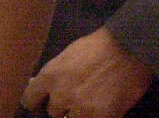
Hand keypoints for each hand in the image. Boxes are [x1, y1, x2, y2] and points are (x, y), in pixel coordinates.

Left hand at [22, 27, 151, 117]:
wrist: (128, 49)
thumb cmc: (97, 47)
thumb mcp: (67, 56)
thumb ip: (53, 74)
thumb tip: (37, 86)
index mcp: (49, 76)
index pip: (29, 100)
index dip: (37, 101)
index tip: (43, 101)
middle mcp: (61, 95)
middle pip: (52, 112)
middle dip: (62, 106)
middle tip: (76, 96)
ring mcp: (80, 108)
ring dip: (79, 113)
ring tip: (91, 101)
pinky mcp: (100, 117)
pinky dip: (95, 116)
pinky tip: (103, 107)